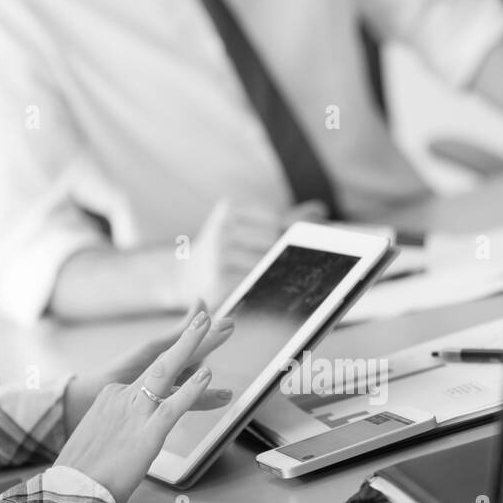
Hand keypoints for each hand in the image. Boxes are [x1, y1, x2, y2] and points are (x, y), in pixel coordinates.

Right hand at [55, 310, 221, 502]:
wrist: (68, 491)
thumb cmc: (82, 473)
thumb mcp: (95, 436)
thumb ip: (112, 426)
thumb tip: (120, 431)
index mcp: (112, 398)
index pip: (150, 377)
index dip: (176, 364)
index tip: (193, 351)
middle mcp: (123, 398)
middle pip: (161, 363)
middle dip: (187, 339)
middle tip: (205, 317)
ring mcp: (135, 414)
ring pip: (168, 373)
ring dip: (191, 347)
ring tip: (211, 325)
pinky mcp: (146, 434)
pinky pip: (173, 407)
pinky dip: (192, 390)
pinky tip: (207, 376)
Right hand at [184, 197, 326, 303]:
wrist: (179, 276)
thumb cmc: (223, 251)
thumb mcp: (247, 229)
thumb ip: (283, 219)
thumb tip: (319, 210)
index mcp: (231, 210)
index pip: (276, 221)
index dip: (300, 232)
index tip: (322, 238)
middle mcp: (224, 229)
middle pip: (274, 243)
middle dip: (290, 256)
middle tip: (312, 266)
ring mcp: (220, 255)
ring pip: (268, 266)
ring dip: (281, 276)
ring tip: (285, 281)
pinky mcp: (219, 281)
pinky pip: (256, 285)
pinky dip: (266, 289)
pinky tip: (268, 292)